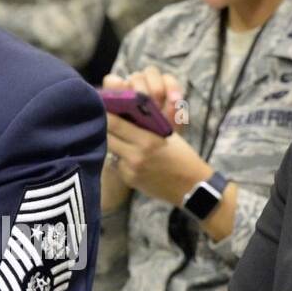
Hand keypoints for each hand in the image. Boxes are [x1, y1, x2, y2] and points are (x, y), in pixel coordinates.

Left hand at [103, 68, 209, 207]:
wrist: (190, 186)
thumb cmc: (181, 155)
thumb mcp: (168, 134)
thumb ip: (146, 123)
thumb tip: (125, 110)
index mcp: (148, 139)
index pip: (115, 123)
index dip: (105, 113)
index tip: (100, 105)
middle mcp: (136, 155)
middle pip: (107, 135)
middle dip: (104, 126)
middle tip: (102, 117)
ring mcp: (130, 169)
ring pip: (109, 149)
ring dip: (109, 140)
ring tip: (113, 133)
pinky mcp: (128, 179)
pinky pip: (116, 162)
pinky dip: (118, 156)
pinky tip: (126, 154)